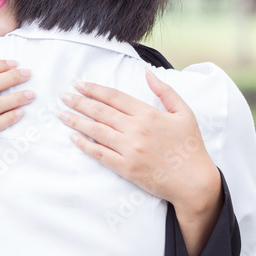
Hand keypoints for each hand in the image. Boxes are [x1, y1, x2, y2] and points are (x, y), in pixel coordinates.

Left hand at [58, 69, 218, 211]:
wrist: (194, 181)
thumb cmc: (190, 146)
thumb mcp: (184, 113)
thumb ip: (165, 91)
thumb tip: (148, 73)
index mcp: (148, 114)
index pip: (114, 97)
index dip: (95, 90)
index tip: (80, 85)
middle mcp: (136, 130)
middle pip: (101, 112)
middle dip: (79, 102)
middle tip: (64, 96)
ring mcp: (129, 150)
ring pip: (96, 131)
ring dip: (76, 121)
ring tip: (62, 114)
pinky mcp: (126, 168)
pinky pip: (100, 154)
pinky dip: (85, 145)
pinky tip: (73, 138)